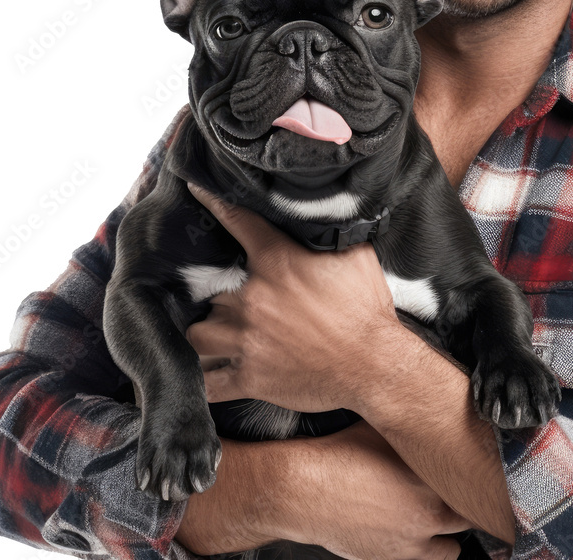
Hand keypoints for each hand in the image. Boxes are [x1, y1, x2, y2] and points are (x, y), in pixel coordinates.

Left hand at [185, 183, 400, 412]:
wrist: (375, 365)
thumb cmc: (366, 309)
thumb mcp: (355, 255)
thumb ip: (329, 231)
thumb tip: (324, 206)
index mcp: (276, 262)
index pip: (235, 220)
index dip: (213, 202)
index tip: (197, 190)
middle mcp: (252, 299)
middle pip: (210, 288)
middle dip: (219, 290)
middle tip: (231, 294)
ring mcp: (247, 341)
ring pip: (198, 333)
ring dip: (207, 331)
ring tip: (219, 331)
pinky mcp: (250, 378)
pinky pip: (209, 382)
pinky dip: (206, 378)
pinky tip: (210, 373)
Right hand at [290, 421, 469, 559]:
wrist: (306, 491)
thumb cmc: (339, 456)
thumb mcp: (382, 431)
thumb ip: (414, 434)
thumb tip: (432, 419)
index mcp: (428, 481)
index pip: (470, 485)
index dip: (469, 478)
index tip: (468, 473)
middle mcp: (426, 515)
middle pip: (467, 518)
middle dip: (462, 506)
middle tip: (454, 494)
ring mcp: (410, 544)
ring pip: (452, 550)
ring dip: (447, 535)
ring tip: (436, 518)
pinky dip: (425, 551)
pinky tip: (414, 533)